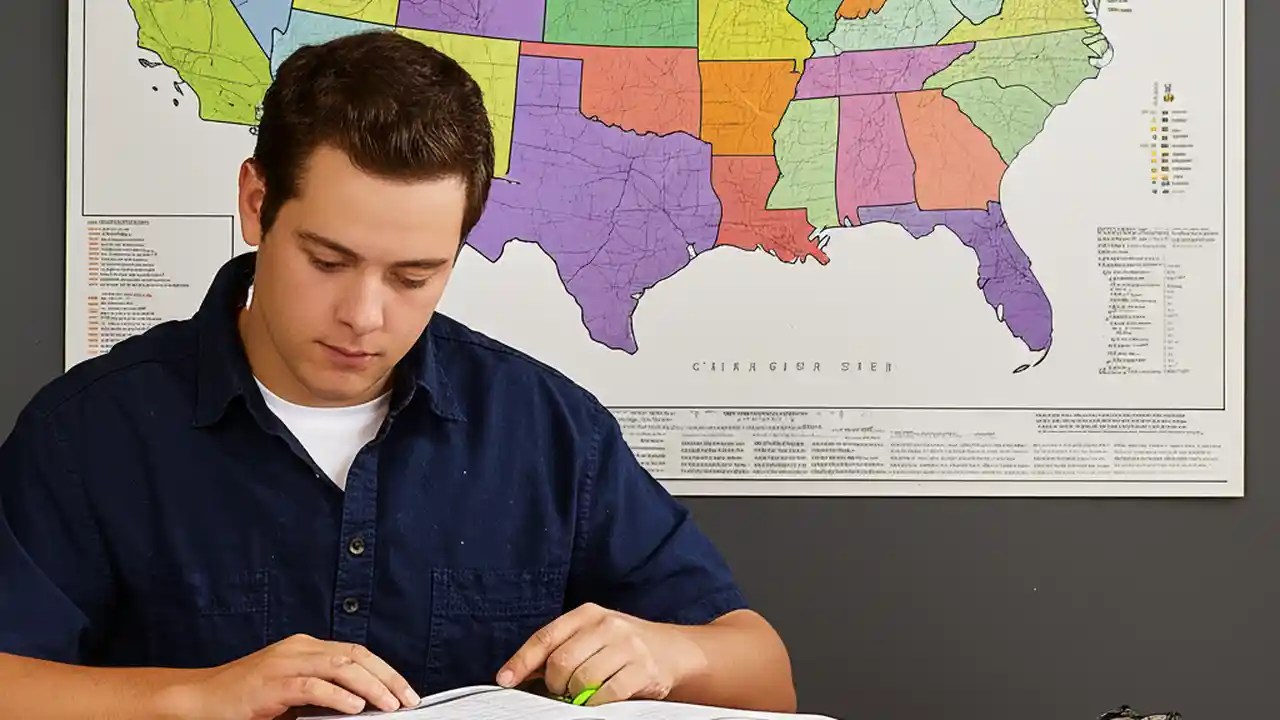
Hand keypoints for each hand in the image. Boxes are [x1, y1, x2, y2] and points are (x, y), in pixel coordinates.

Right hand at [159, 633, 420, 719]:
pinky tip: (355, 707)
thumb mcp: (293, 693)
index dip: (386, 671)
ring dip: (370, 687)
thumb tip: (363, 705)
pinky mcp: (271, 683)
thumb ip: (325, 692)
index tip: (407, 691)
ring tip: (390, 704)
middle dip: (387, 677)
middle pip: (356, 656)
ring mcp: (284, 663)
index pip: (357, 653)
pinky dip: (337, 695)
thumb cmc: (246, 701)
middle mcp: (299, 649)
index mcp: (306, 648)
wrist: (199, 700)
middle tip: (408, 699)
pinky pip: (312, 686)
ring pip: (340, 667)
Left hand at [495, 603, 705, 705]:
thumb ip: (560, 648)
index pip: (545, 637)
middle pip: (561, 662)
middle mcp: (607, 625)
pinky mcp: (642, 670)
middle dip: (555, 683)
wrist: (673, 650)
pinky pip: (606, 694)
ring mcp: (627, 646)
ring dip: (577, 695)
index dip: (521, 661)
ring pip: (582, 680)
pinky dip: (596, 704)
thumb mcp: (592, 636)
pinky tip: (600, 700)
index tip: (505, 680)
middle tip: (562, 690)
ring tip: (585, 693)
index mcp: (588, 613)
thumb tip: (518, 672)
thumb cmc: (624, 645)